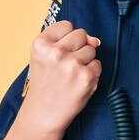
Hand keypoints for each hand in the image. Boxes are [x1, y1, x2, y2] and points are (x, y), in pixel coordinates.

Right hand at [16, 20, 101, 135]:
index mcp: (40, 44)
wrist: (43, 114)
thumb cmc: (45, 84)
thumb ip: (67, 41)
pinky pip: (98, 65)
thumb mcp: (44, 57)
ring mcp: (72, 65)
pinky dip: (91, 74)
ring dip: (85, 61)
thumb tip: (95, 40)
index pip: (66, 25)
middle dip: (78, 47)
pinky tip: (77, 83)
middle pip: (81, 34)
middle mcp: (55, 53)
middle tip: (65, 65)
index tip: (60, 52)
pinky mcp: (86, 77)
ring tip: (70, 75)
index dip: (66, 38)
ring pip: (91, 50)